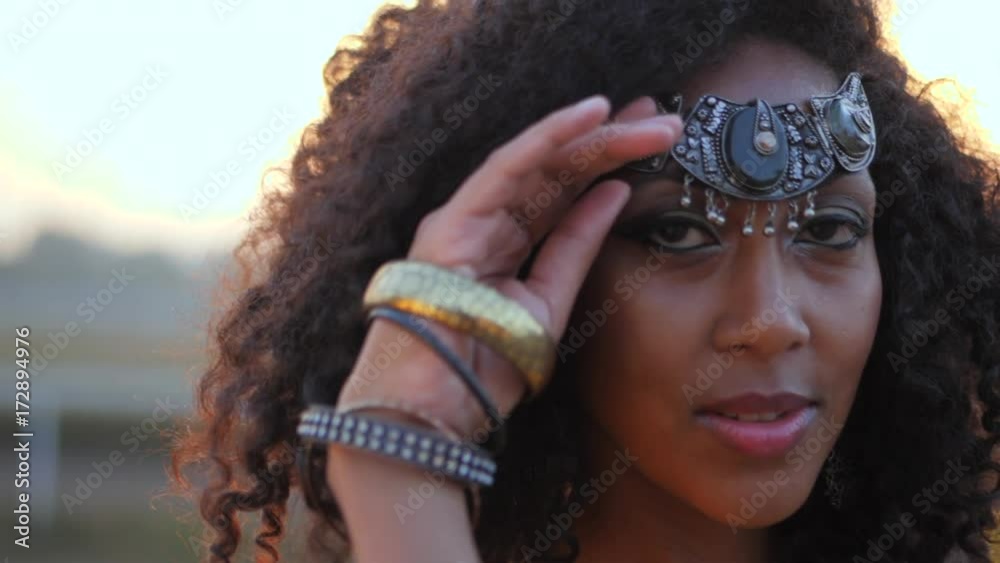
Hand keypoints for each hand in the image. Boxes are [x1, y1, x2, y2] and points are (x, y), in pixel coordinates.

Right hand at [338, 94, 681, 438]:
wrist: (432, 409)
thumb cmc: (479, 366)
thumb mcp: (548, 302)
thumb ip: (576, 246)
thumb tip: (615, 194)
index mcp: (503, 242)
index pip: (562, 192)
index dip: (609, 164)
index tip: (655, 143)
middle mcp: (484, 221)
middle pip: (555, 171)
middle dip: (611, 143)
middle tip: (664, 121)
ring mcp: (466, 218)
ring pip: (537, 163)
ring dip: (594, 137)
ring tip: (646, 116)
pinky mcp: (454, 221)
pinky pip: (507, 169)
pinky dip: (548, 138)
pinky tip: (589, 116)